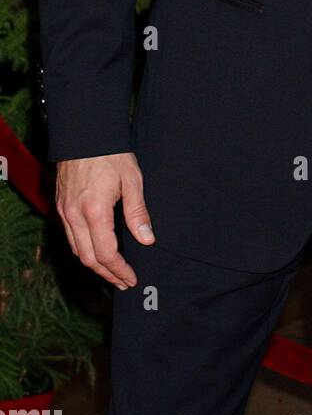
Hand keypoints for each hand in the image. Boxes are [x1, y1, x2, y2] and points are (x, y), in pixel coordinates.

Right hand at [55, 152, 153, 289]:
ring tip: (112, 273)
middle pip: (87, 258)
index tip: (132, 278)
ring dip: (94, 265)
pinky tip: (96, 251)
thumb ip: (138, 212)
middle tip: (124, 282)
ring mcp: (64, 211)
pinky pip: (70, 237)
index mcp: (94, 211)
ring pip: (76, 249)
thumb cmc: (111, 154)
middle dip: (107, 274)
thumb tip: (147, 240)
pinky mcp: (60, 205)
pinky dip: (83, 250)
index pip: (105, 253)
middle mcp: (74, 215)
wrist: (84, 133)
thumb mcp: (132, 180)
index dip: (119, 270)